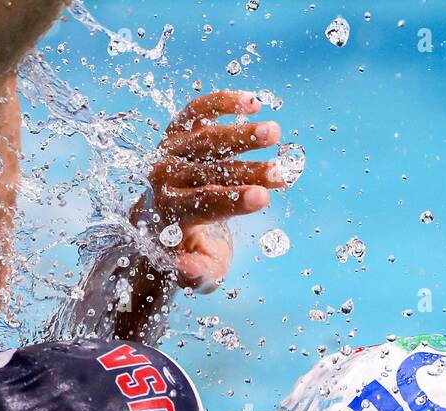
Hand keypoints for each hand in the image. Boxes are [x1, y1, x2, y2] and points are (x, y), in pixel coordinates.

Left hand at [139, 90, 286, 290]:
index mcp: (167, 212)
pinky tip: (253, 102)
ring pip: (205, 137)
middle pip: (208, 170)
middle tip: (282, 172)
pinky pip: (198, 111)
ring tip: (275, 133)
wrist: (163, 222)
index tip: (263, 197)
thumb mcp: (196, 272)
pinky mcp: (178, 131)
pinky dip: (223, 102)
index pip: (202, 203)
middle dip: (248, 172)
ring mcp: (169, 150)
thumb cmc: (189, 248)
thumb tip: (187, 268)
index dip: (233, 200)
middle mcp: (162, 176)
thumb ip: (194, 273)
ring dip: (241, 134)